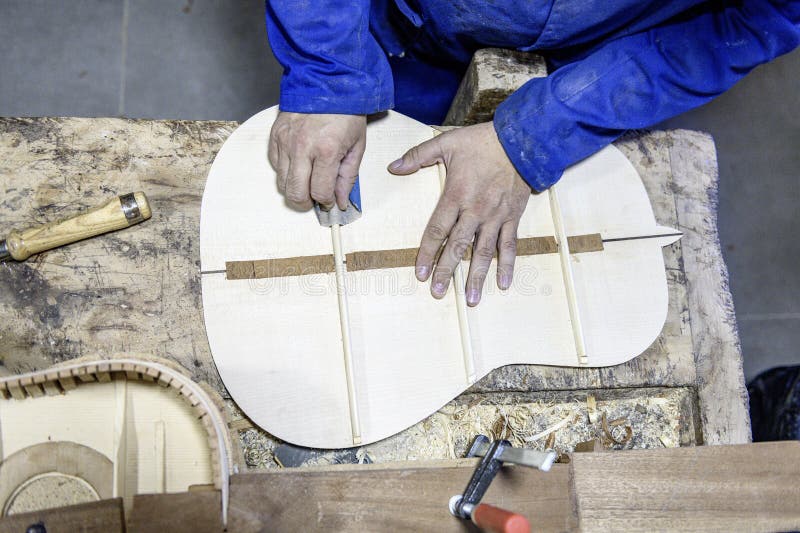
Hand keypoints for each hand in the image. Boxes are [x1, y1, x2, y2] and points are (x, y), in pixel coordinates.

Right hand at [268, 112, 366, 209]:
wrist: (327, 82)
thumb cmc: (346, 113)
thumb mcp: (356, 146)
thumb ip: (347, 177)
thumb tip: (339, 201)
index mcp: (326, 150)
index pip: (319, 192)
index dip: (326, 202)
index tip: (330, 200)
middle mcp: (302, 148)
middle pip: (295, 193)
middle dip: (306, 203)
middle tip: (315, 198)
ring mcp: (285, 141)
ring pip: (282, 183)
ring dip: (295, 187)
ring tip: (309, 180)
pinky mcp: (275, 135)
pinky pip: (275, 166)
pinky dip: (286, 171)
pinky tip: (299, 164)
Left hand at [388, 122, 531, 305]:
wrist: (522, 139)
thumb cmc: (482, 142)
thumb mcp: (447, 143)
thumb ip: (418, 156)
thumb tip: (393, 167)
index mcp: (456, 195)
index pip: (437, 230)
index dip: (427, 253)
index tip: (420, 273)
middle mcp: (476, 211)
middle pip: (458, 247)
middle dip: (447, 271)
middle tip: (438, 292)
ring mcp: (496, 216)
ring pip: (484, 252)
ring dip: (477, 277)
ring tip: (472, 299)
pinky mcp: (513, 217)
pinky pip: (510, 245)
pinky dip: (507, 265)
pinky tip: (503, 284)